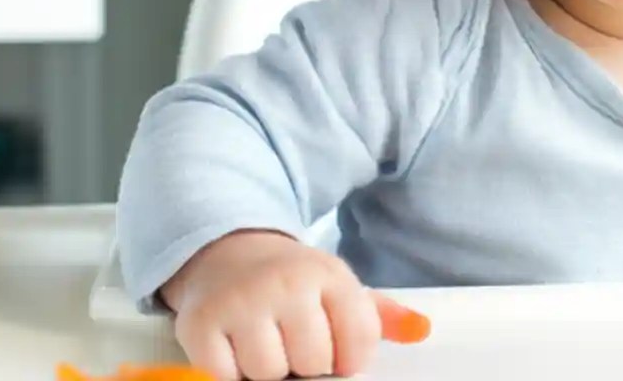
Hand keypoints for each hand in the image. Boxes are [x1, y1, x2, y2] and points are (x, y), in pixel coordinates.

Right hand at [161, 231, 426, 379]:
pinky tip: (234, 346)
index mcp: (328, 274)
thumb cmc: (292, 285)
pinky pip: (226, 377)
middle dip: (304, 363)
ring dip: (267, 368)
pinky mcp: (200, 322)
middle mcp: (285, 282)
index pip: (358, 346)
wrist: (227, 253)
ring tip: (263, 341)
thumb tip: (422, 329)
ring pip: (269, 373)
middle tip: (291, 340)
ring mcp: (241, 301)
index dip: (347, 359)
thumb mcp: (337, 289)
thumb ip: (380, 316)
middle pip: (313, 363)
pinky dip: (229, 371)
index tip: (333, 346)